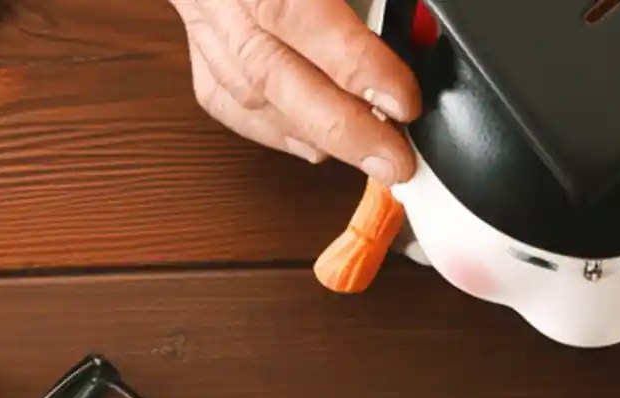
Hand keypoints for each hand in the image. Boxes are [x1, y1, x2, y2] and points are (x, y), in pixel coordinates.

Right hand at [168, 0, 420, 183]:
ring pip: (245, 92)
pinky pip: (226, 98)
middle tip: (396, 160)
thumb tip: (425, 26)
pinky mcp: (194, 35)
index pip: (289, 8)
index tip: (402, 100)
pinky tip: (319, 146)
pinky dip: (277, 130)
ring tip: (374, 157)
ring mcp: (198, 10)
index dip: (351, 61)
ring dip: (315, 134)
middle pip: (267, 67)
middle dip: (340, 125)